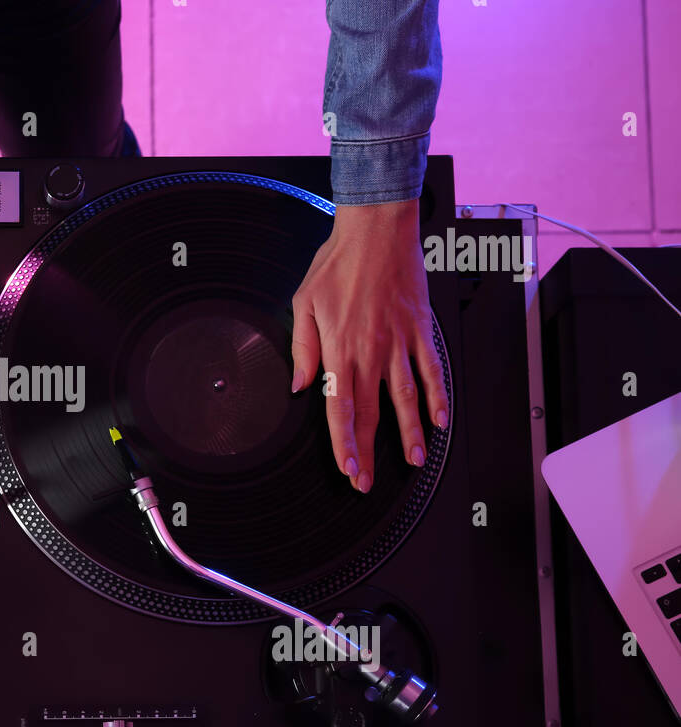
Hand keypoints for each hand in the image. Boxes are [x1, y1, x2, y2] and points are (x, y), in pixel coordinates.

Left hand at [289, 199, 448, 492]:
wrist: (377, 230)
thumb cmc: (337, 263)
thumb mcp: (303, 303)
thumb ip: (303, 348)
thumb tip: (303, 384)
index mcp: (339, 349)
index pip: (340, 408)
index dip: (344, 444)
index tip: (348, 470)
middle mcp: (371, 352)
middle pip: (370, 413)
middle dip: (370, 452)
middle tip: (369, 481)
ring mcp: (399, 342)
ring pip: (406, 399)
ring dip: (409, 434)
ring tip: (411, 461)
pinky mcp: (420, 330)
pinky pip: (431, 370)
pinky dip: (437, 396)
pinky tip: (440, 420)